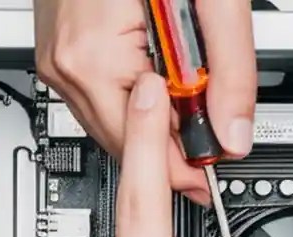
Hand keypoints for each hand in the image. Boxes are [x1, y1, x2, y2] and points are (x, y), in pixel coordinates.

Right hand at [34, 0, 256, 204]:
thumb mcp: (214, 3)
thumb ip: (230, 72)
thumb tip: (235, 133)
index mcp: (93, 57)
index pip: (145, 146)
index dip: (189, 161)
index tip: (218, 164)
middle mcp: (64, 62)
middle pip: (125, 140)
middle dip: (175, 143)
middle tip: (217, 138)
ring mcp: (57, 56)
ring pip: (113, 120)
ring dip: (158, 120)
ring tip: (195, 99)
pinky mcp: (62, 45)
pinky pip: (102, 93)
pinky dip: (138, 96)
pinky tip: (165, 80)